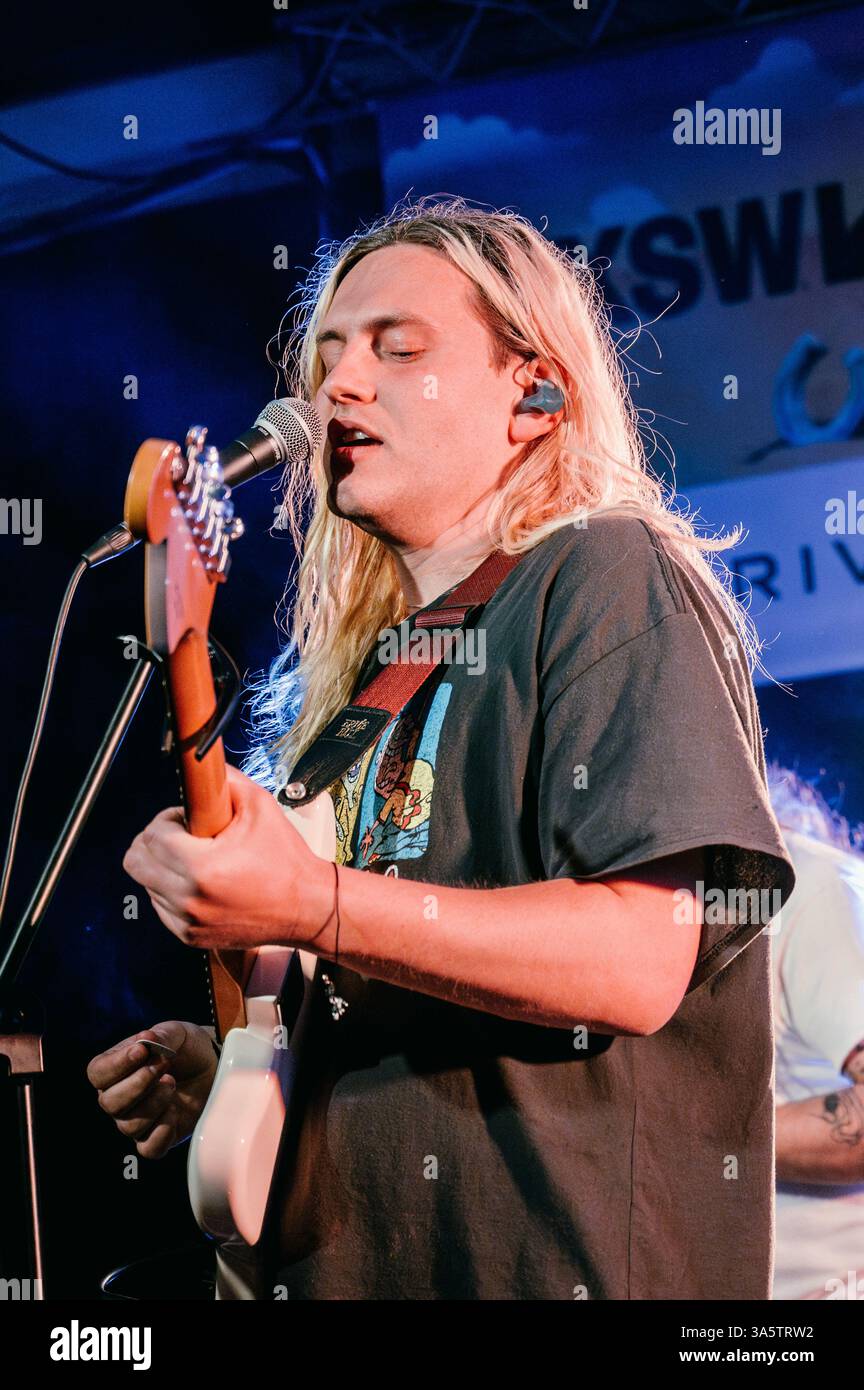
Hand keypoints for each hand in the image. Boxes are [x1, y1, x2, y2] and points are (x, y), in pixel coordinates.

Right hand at [86, 1022, 217, 1158]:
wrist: (212, 1066)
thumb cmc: (187, 1049)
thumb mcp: (177, 1033)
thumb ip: (161, 1035)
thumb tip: (146, 1039)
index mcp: (115, 1069)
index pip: (98, 1073)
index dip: (117, 1064)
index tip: (142, 1051)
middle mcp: (119, 1098)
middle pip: (110, 1103)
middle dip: (139, 1084)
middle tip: (164, 1066)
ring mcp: (137, 1120)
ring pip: (129, 1125)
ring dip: (154, 1103)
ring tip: (173, 1083)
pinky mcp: (157, 1138)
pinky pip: (149, 1149)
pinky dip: (163, 1131)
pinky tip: (175, 1110)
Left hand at [121, 764, 331, 949]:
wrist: (306, 906)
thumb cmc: (286, 859)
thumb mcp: (260, 806)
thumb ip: (225, 780)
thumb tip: (201, 764)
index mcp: (202, 867)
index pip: (151, 836)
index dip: (167, 820)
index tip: (186, 819)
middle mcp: (189, 899)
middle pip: (136, 861)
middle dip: (156, 841)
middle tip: (184, 837)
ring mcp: (187, 921)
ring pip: (146, 883)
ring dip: (163, 867)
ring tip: (198, 860)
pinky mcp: (189, 935)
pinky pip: (160, 906)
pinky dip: (172, 891)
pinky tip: (201, 882)